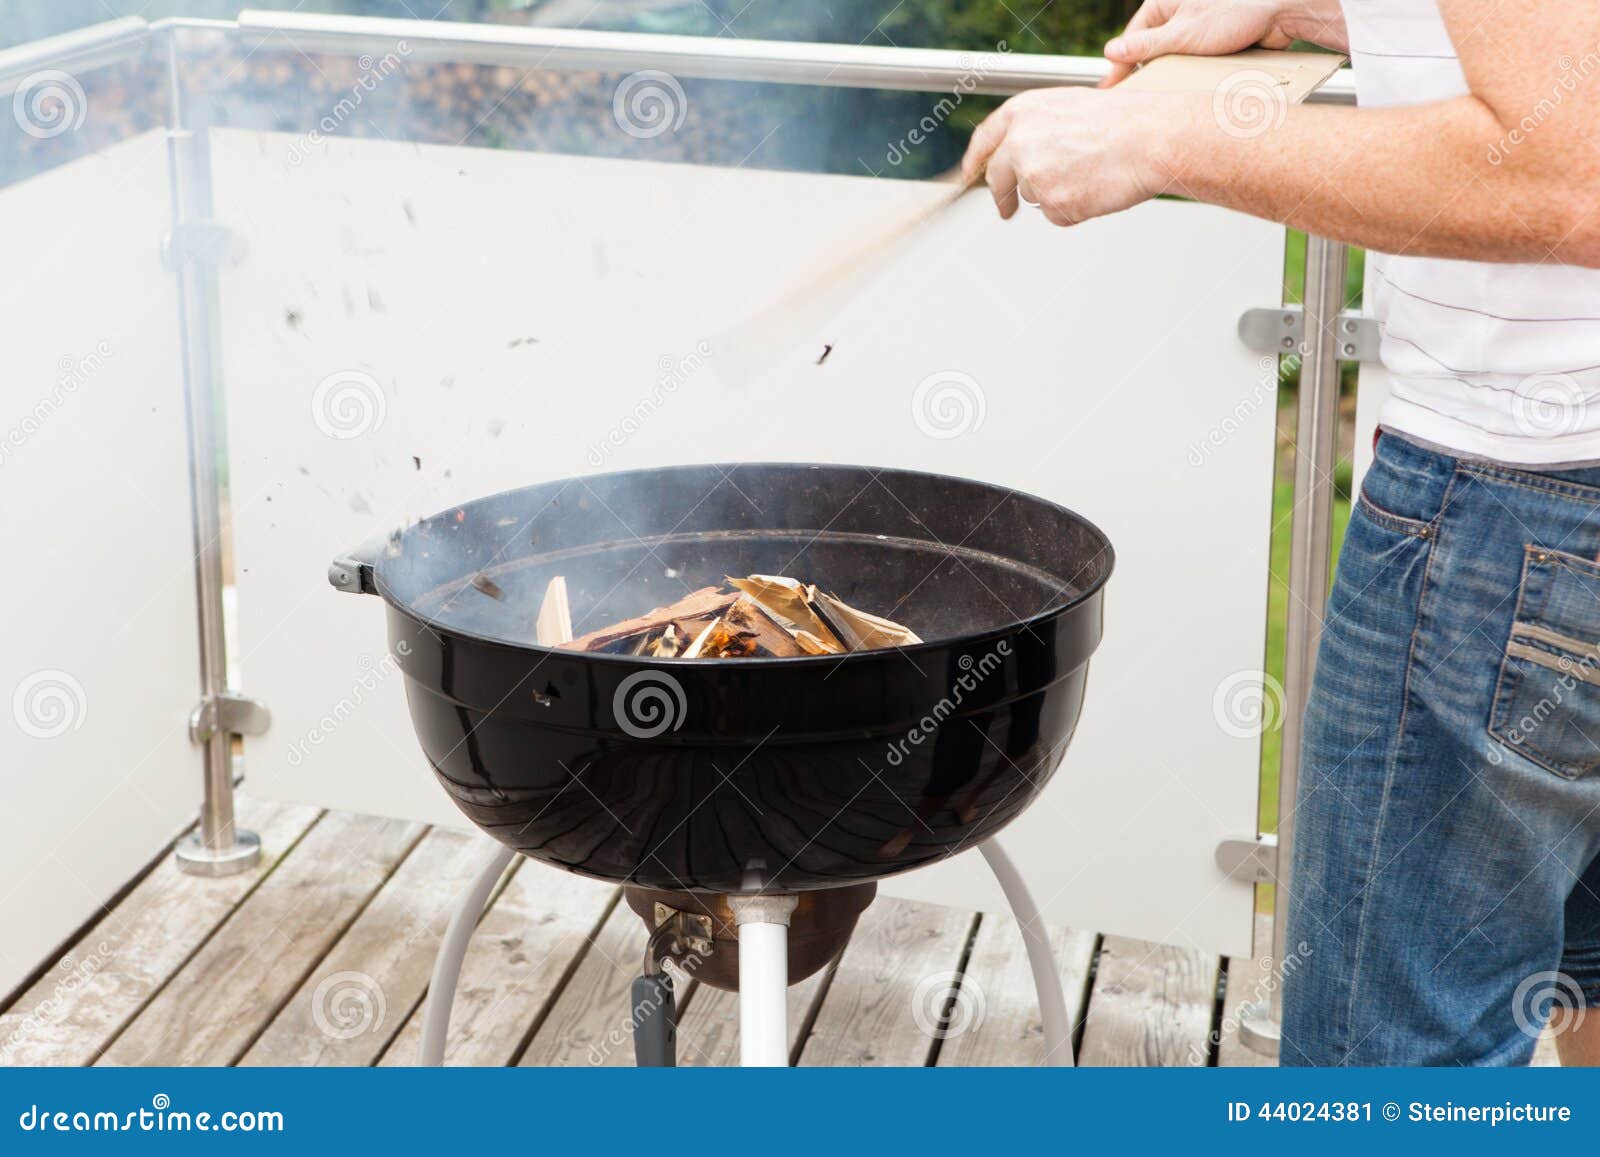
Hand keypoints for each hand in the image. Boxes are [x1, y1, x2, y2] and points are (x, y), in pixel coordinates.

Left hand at [960, 87, 1179, 225]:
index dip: (974, 161)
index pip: (985, 140)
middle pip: (997, 178)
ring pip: (1033, 197)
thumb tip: (1018, 154)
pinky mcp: (1052, 204)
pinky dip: (1074, 210)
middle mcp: (1020, 143)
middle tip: (1006, 209)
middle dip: (1001, 197)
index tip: (968, 175)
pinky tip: (1096, 188)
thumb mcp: (1068, 106)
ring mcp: (1034, 175)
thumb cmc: (1122, 121)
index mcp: (1023, 112)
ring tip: (1091, 173)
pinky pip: (1056, 215)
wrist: (1150, 139)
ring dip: (1056, 194)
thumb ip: (1036, 128)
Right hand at [1100, 0, 1346, 86]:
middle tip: (1134, 103)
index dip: (1120, 68)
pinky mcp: (1213, 43)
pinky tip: (1188, 94)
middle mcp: (1177, 16)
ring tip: (1162, 102)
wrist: (1282, 13)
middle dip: (1145, 76)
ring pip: (1172, 62)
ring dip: (1170, 80)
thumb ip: (1146, 45)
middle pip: (1151, 53)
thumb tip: (1110, 52)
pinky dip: (1190, 79)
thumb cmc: (1236, 12)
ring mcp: (1196, 30)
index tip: (1110, 92)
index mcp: (1163, 5)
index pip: (1131, 41)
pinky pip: (1193, 65)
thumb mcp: (1183, 33)